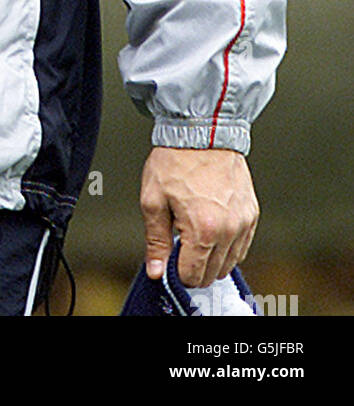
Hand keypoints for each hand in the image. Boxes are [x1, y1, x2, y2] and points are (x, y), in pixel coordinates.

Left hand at [140, 146, 258, 288]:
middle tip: (179, 246)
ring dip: (211, 258)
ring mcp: (244, 223)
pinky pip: (242, 246)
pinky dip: (227, 246)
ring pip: (229, 263)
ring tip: (194, 234)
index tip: (169, 259)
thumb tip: (156, 270)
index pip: (192, 275)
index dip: (176, 272)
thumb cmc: (176, 161)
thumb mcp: (153, 200)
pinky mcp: (252, 215)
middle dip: (193, 267)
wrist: (202, 131)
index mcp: (203, 229)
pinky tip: (211, 230)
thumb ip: (156, 240)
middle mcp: (229, 230)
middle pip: (212, 274)